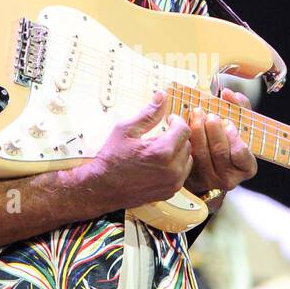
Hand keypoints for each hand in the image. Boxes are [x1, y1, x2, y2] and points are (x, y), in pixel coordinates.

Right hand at [77, 91, 193, 210]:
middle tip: (161, 134)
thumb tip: (161, 96)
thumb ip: (148, 113)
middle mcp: (171, 170)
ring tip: (159, 149)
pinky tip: (160, 163)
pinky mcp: (170, 192)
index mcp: (162, 152)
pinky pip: (182, 173)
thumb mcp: (126, 130)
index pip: (183, 129)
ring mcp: (172, 183)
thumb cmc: (111, 160)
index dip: (176, 121)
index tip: (169, 120)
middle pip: (186, 144)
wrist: (103, 188)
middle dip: (176, 136)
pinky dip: (175, 166)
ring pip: (187, 159)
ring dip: (177, 151)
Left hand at [183, 87, 257, 196]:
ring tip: (197, 115)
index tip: (228, 123)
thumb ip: (239, 108)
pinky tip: (184, 127)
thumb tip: (228, 93)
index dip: (233, 136)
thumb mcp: (240, 124)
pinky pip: (188, 158)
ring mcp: (210, 181)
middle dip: (213, 129)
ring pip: (202, 154)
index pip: (241, 153)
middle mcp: (229, 179)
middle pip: (219, 151)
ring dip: (198, 131)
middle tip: (210, 115)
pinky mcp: (192, 180)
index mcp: (246, 167)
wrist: (211, 161)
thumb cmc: (229, 139)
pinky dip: (186, 140)